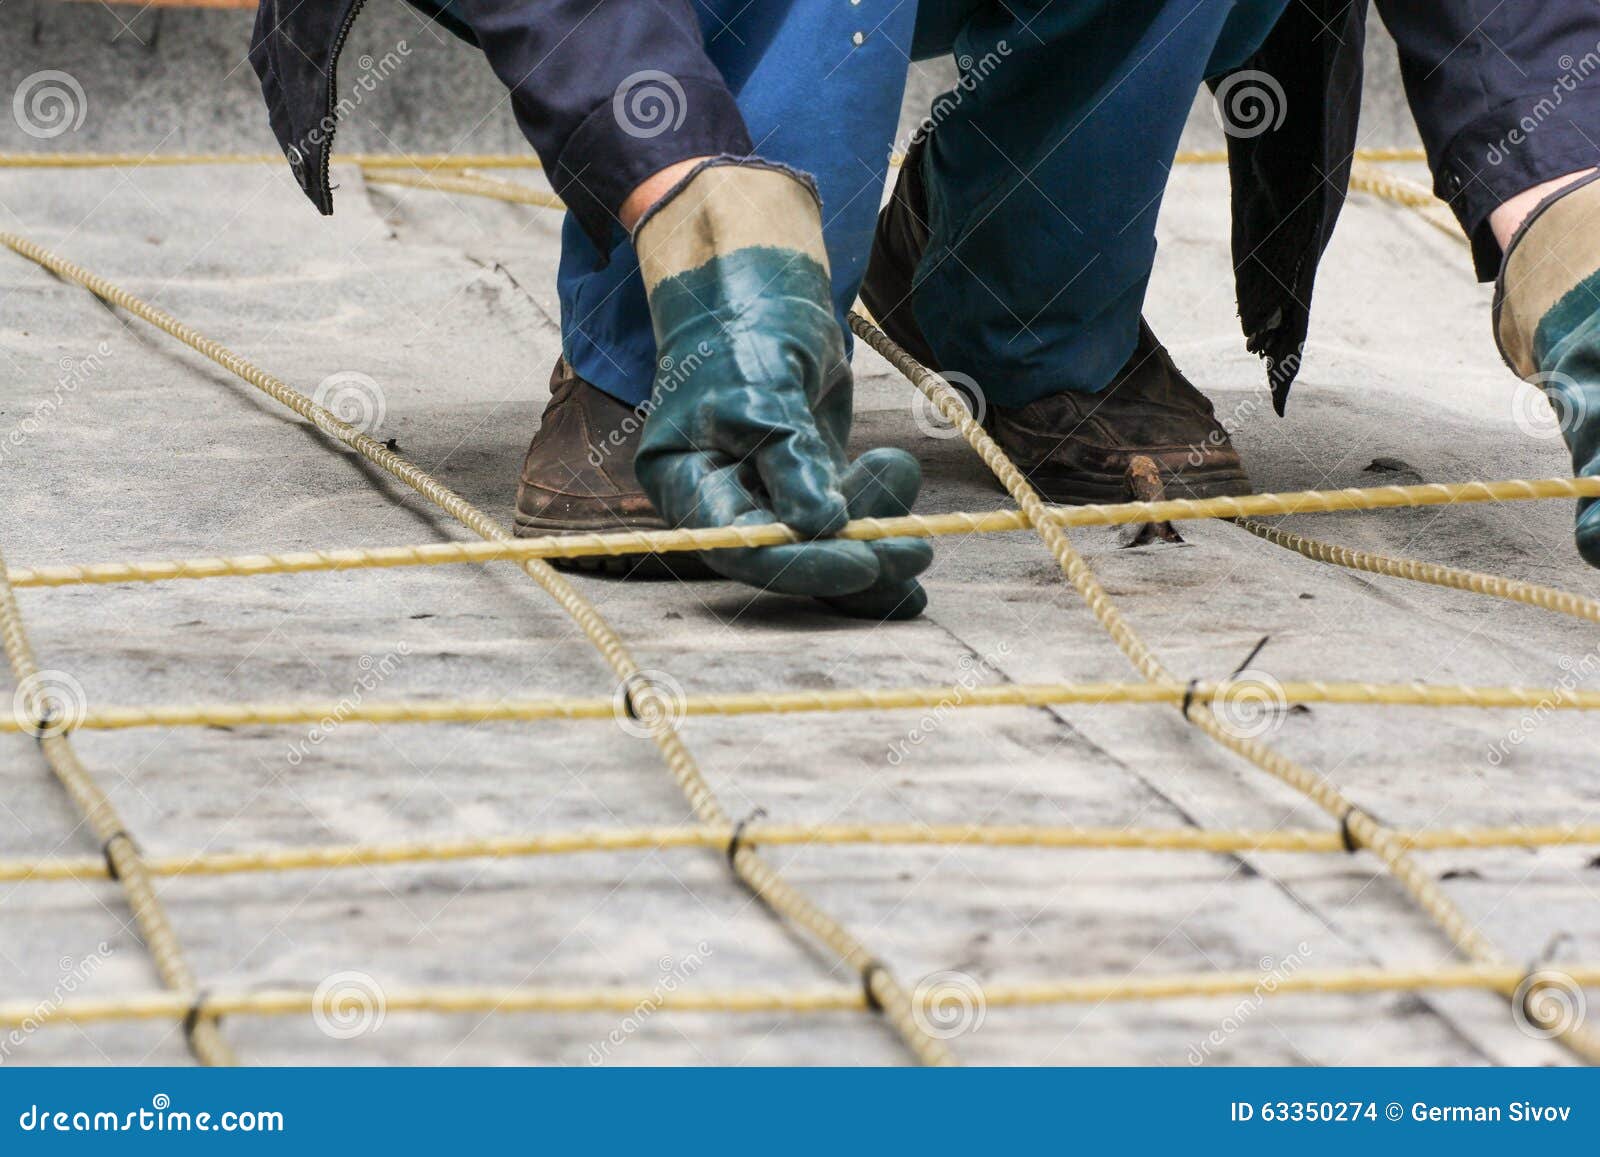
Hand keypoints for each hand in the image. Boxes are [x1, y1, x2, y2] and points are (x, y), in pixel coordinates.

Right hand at [631, 160, 930, 618]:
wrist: (758, 279)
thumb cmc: (743, 320)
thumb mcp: (764, 386)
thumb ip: (791, 459)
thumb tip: (822, 526)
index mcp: (686, 478)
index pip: (742, 542)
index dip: (802, 564)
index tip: (863, 562)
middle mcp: (721, 496)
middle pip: (786, 554)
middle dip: (851, 558)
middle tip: (914, 551)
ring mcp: (767, 489)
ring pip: (820, 544)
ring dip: (875, 548)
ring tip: (924, 541)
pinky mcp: (806, 478)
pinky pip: (842, 522)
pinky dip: (878, 534)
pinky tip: (916, 557)